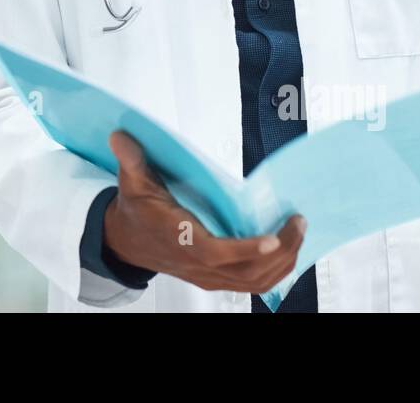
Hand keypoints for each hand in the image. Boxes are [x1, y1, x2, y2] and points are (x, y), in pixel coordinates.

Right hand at [103, 130, 305, 293]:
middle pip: (247, 272)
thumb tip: (120, 136)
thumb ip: (130, 159)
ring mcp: (208, 275)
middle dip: (281, 251)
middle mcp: (196, 263)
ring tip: (298, 232)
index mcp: (179, 238)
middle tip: (299, 222)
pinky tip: (288, 249)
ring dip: (283, 262)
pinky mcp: (215, 278)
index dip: (246, 249)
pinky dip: (276, 271)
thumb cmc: (136, 210)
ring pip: (255, 281)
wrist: (126, 241)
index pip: (215, 253)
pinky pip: (252, 283)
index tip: (273, 238)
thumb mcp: (131, 181)